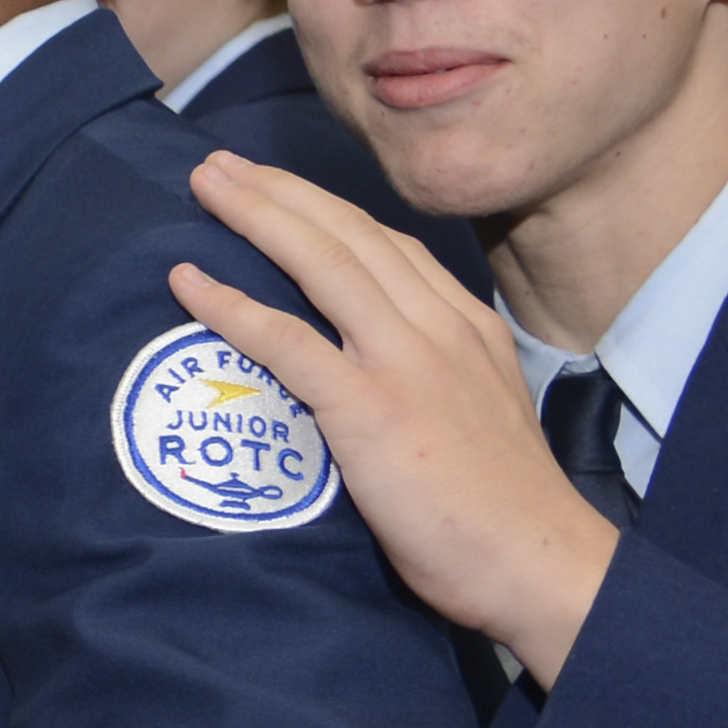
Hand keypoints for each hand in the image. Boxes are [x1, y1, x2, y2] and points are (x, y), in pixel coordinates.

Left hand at [173, 150, 619, 684]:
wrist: (539, 563)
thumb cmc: (502, 512)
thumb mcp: (484, 415)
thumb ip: (436, 379)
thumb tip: (382, 374)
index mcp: (468, 329)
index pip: (389, 247)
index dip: (327, 210)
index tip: (279, 188)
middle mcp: (438, 330)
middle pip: (348, 236)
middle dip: (281, 191)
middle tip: (220, 164)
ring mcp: (405, 364)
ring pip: (321, 264)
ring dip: (256, 216)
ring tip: (204, 186)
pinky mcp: (370, 410)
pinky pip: (287, 340)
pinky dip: (231, 305)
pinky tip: (188, 283)